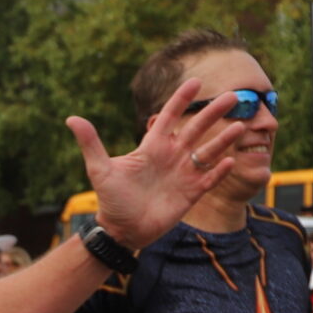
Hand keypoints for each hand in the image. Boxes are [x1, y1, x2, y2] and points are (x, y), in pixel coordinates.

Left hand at [66, 79, 247, 248]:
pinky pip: (209, 179)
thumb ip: (91, 143)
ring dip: (224, 140)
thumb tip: (71, 119)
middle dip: (213, 113)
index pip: (169, 116)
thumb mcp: (99, 170)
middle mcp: (171, 156)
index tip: (196, 81)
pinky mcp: (190, 194)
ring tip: (241, 126)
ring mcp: (182, 175)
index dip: (182, 99)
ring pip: (208, 152)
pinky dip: (220, 171)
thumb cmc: (110, 200)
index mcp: (152, 146)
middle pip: (196, 129)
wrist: (122, 231)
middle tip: (233, 96)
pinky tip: (231, 161)